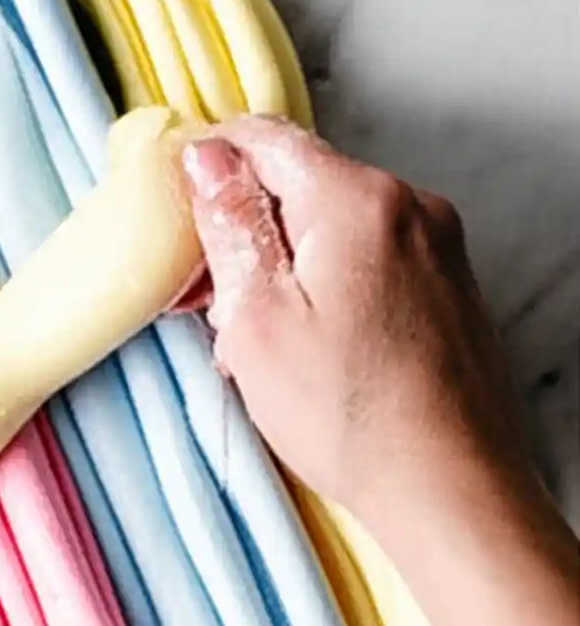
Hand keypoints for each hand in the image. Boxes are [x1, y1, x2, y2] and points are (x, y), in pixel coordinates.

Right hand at [179, 115, 520, 511]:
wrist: (450, 489)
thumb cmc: (350, 414)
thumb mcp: (257, 316)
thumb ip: (230, 222)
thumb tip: (207, 157)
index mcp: (357, 200)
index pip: (263, 136)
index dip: (207, 161)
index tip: (175, 205)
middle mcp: (408, 205)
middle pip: (297, 180)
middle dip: (242, 225)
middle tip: (204, 294)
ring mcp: (435, 243)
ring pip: (328, 220)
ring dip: (279, 258)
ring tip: (250, 332)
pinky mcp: (445, 281)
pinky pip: (365, 252)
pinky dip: (321, 278)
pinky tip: (300, 338)